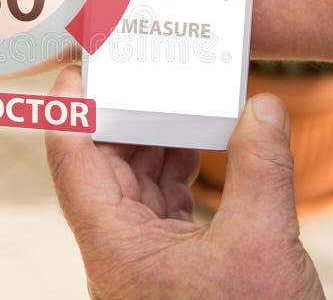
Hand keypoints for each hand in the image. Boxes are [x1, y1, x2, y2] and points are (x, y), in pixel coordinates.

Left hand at [46, 66, 322, 298]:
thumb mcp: (264, 246)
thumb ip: (262, 168)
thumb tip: (263, 107)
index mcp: (114, 245)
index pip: (72, 160)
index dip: (69, 109)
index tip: (76, 69)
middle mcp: (118, 248)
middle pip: (103, 164)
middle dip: (123, 115)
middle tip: (142, 70)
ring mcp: (143, 257)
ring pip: (133, 181)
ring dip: (153, 139)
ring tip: (177, 98)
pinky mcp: (171, 263)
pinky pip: (160, 200)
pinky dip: (175, 167)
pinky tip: (198, 142)